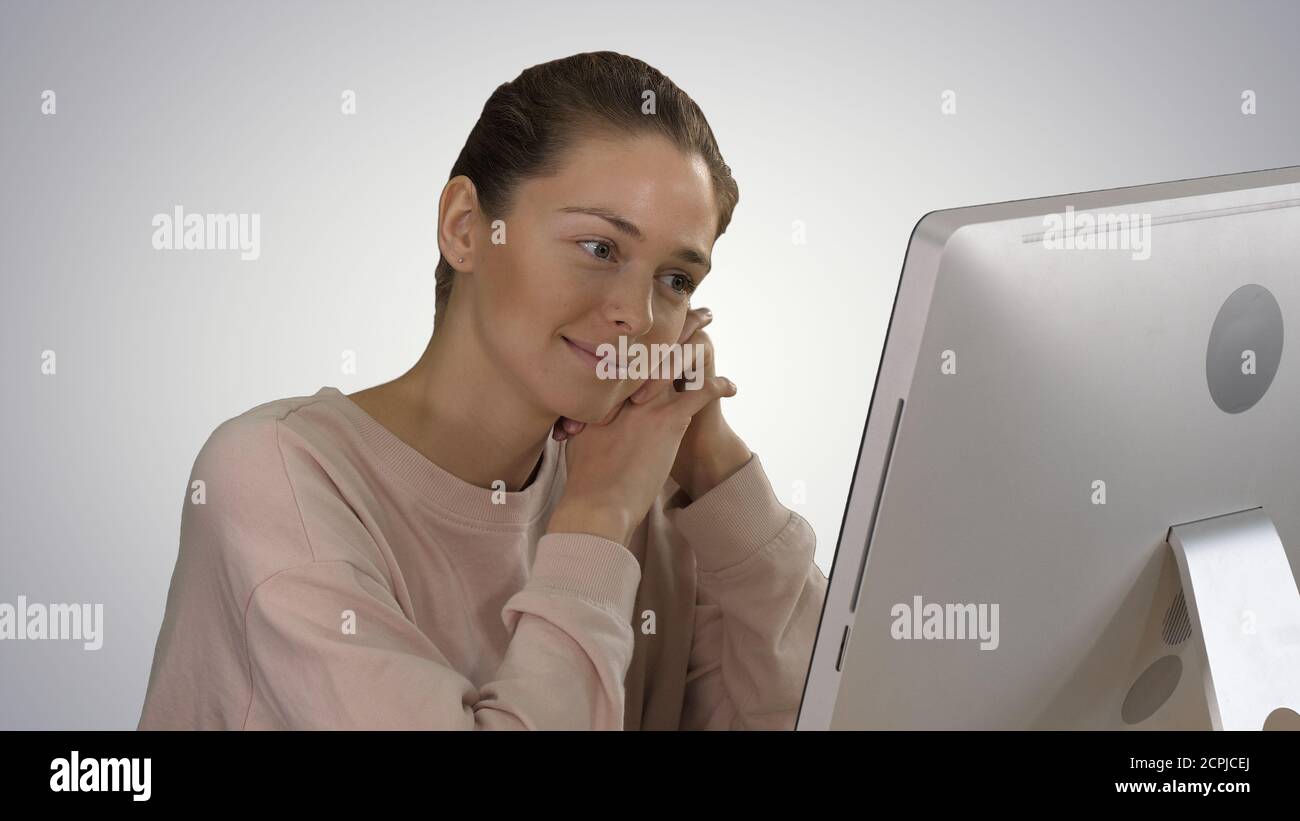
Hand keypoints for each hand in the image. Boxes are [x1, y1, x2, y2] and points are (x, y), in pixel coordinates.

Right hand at [552, 307, 751, 501]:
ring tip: (709, 320)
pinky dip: (717, 387)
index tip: (655, 321)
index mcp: (604, 393)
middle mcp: (625, 390)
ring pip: (676, 358)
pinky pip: (700, 393)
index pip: (627, 353)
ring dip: (697, 338)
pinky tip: (730, 387)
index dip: (645, 334)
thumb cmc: (586, 479)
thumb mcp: (578, 439)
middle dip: (674, 323)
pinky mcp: (668, 421)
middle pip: (653, 346)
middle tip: (691, 307)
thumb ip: (583, 419)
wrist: (597, 502)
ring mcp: (647, 402)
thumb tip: (579, 414)